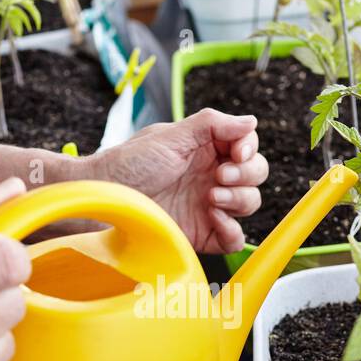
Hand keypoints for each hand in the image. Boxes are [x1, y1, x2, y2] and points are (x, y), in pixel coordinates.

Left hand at [91, 109, 266, 252]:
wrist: (104, 198)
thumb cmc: (128, 164)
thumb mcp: (170, 136)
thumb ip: (212, 125)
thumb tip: (251, 122)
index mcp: (206, 149)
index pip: (246, 146)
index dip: (248, 148)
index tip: (237, 153)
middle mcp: (211, 176)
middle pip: (255, 175)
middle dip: (245, 174)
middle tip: (218, 176)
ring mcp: (209, 206)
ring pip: (250, 203)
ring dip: (239, 198)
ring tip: (211, 197)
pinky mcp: (203, 233)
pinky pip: (234, 238)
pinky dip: (233, 230)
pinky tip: (214, 217)